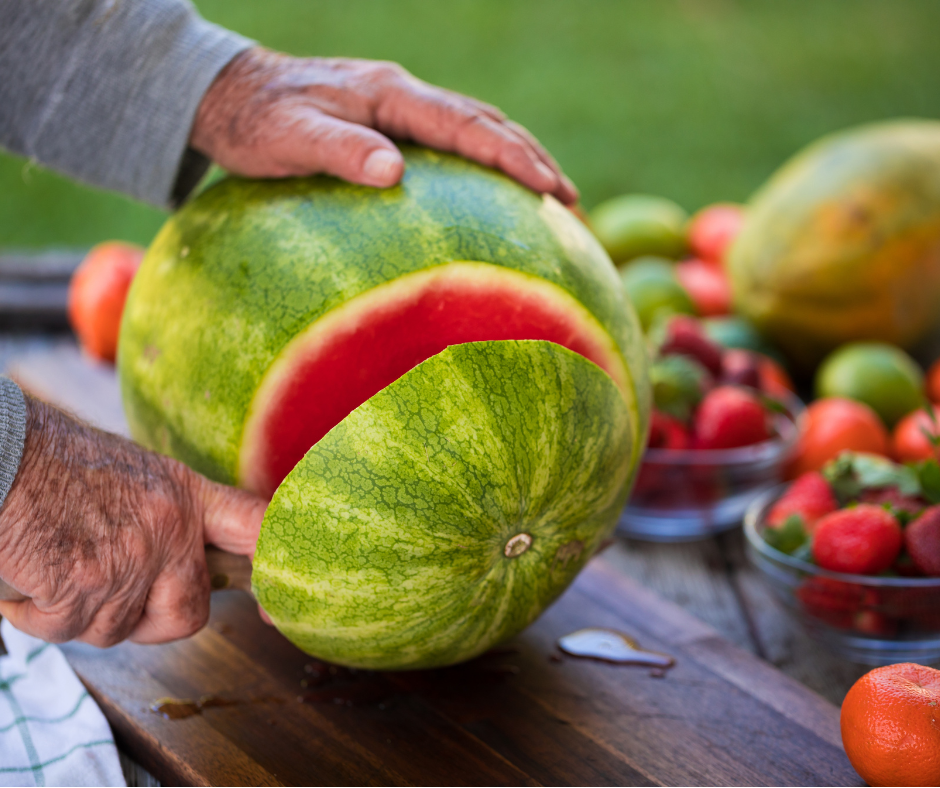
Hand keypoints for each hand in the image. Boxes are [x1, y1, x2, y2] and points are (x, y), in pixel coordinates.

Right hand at [0, 396, 265, 646]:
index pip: (254, 528)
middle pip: (188, 614)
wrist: (1, 452)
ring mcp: (129, 559)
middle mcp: (169, 528)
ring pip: (115, 630)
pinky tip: (25, 576)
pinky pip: (63, 630)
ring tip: (54, 565)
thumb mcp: (135, 476)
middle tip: (110, 597)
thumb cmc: (55, 461)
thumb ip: (166, 518)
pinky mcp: (81, 584)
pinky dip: (35, 615)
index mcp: (186, 496)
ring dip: (78, 615)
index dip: (269, 569)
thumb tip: (181, 567)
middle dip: (149, 622)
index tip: (272, 609)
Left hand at [190, 48, 577, 203]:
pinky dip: (484, 161)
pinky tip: (491, 192)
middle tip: (570, 200)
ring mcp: (400, 107)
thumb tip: (394, 173)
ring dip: (516, 157)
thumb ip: (340, 151)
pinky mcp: (390, 123)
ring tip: (552, 194)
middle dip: (532, 157)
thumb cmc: (255, 119)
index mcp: (391, 94)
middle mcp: (404, 94)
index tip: (549, 186)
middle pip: (486, 121)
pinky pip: (451, 140)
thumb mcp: (289, 137)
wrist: (228, 92)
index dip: (512, 156)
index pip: (467, 124)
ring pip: (475, 126)